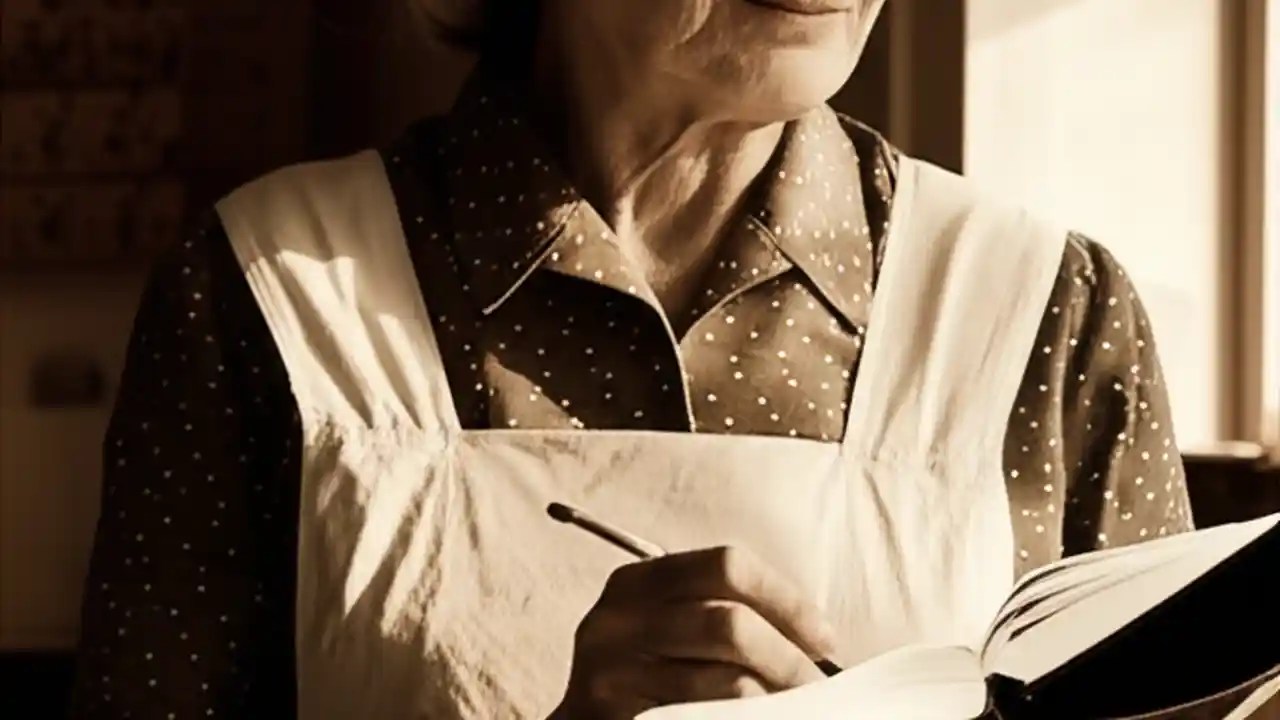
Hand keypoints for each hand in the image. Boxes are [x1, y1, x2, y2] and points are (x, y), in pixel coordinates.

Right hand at [553, 545, 836, 718]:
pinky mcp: (616, 716)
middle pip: (730, 622)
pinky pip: (707, 717)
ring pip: (728, 680)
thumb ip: (719, 610)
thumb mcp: (669, 626)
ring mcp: (612, 673)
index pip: (727, 565)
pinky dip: (747, 718)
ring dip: (777, 697)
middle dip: (788, 655)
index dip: (785, 599)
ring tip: (793, 705)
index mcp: (637, 581)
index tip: (823, 637)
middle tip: (815, 682)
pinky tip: (755, 718)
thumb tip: (813, 634)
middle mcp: (617, 619)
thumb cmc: (648, 674)